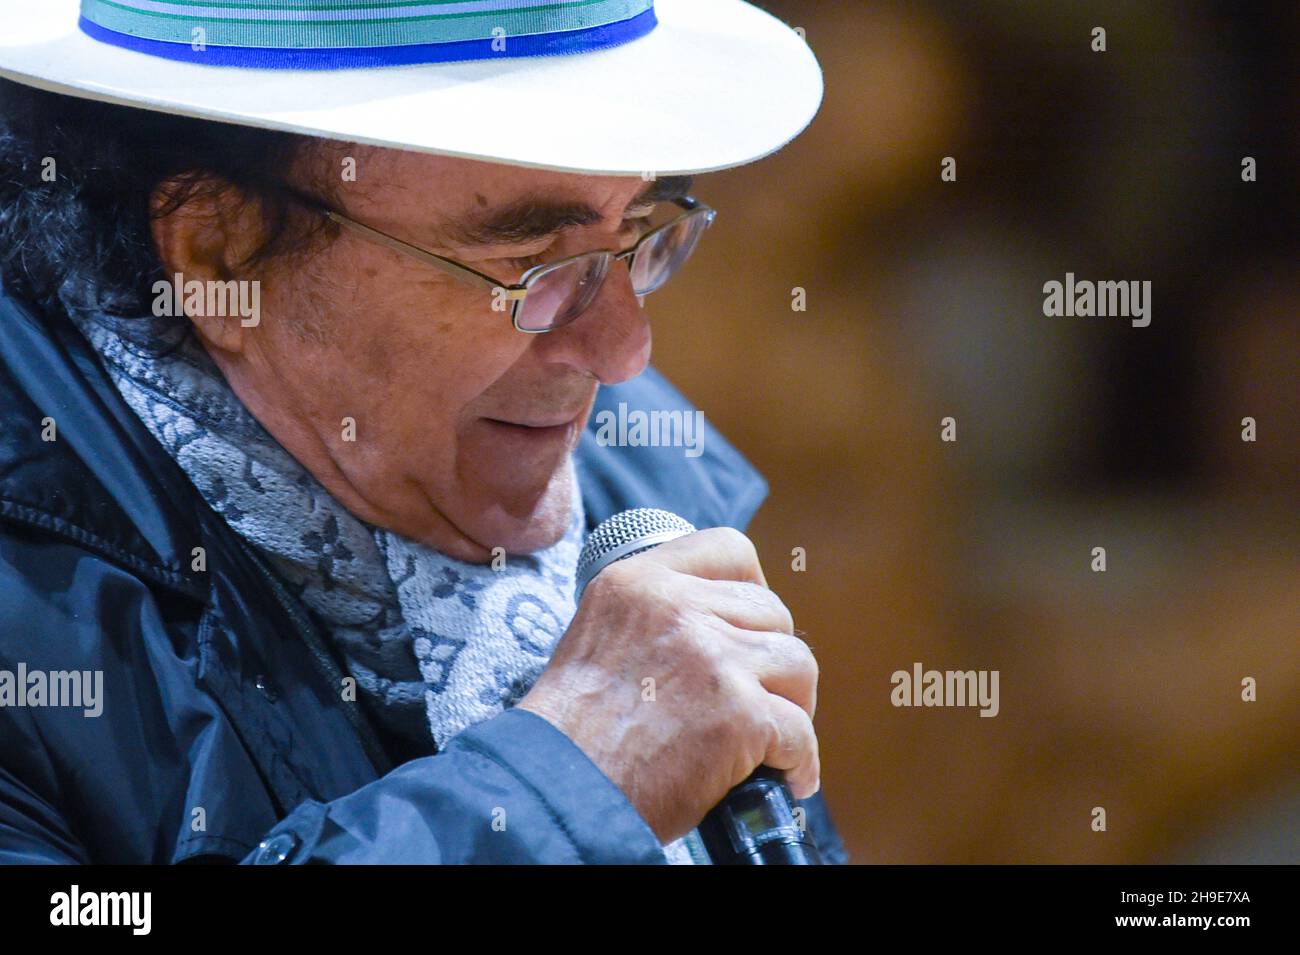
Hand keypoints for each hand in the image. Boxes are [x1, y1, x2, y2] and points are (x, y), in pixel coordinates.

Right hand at [517, 527, 818, 843]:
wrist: (559, 792)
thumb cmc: (573, 735)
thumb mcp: (599, 635)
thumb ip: (654, 616)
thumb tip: (722, 628)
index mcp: (638, 582)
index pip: (728, 550)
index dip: (753, 586)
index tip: (750, 625)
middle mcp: (678, 609)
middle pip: (771, 611)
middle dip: (772, 657)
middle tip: (761, 697)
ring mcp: (715, 659)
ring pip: (797, 664)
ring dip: (793, 704)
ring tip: (775, 739)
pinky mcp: (741, 715)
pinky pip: (801, 731)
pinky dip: (800, 760)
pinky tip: (784, 778)